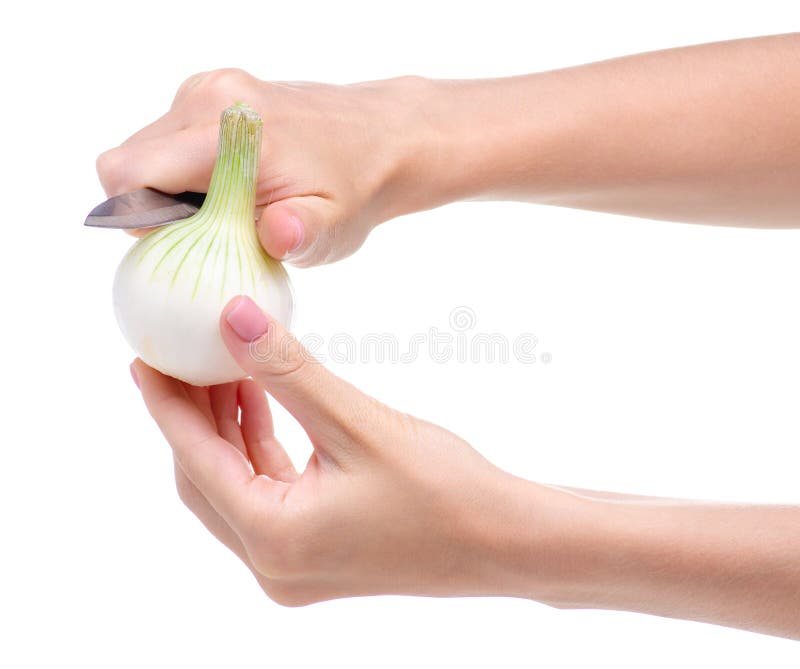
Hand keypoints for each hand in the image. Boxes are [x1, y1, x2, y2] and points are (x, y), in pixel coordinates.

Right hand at [96, 70, 430, 265]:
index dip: (140, 218)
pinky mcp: (213, 90)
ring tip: (229, 206)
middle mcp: (208, 97)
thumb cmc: (354, 189)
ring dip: (172, 188)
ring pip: (146, 150)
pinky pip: (170, 137)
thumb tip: (276, 233)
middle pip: (129, 162)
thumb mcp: (332, 228)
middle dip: (156, 206)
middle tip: (213, 229)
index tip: (184, 240)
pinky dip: (186, 167)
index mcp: (228, 133)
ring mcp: (209, 88)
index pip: (127, 173)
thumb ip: (296, 234)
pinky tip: (232, 183)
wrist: (382, 138)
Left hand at [129, 296, 799, 635]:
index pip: (196, 460)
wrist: (506, 541)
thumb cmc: (443, 489)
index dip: (166, 405)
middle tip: (175, 358)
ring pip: (235, 488)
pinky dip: (258, 451)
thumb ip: (289, 372)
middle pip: (206, 478)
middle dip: (190, 418)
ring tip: (222, 371)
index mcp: (274, 536)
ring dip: (226, 432)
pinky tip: (262, 406)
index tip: (143, 358)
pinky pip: (267, 497)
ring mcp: (294, 566)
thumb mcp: (357, 423)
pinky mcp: (317, 556)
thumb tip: (233, 318)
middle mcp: (273, 563)